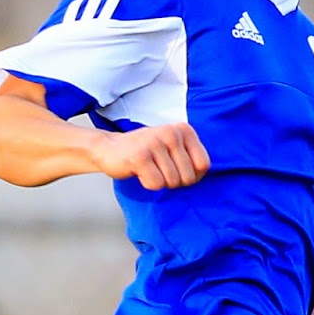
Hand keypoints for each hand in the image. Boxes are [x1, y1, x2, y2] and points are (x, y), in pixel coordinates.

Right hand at [89, 121, 209, 189]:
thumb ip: (192, 158)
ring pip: (172, 182)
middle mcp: (171, 133)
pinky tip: (140, 172)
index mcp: (184, 130)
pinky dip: (147, 184)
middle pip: (188, 177)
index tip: (177, 170)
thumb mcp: (174, 148)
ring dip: (160, 182)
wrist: (109, 148)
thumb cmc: (146, 153)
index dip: (192, 176)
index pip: (203, 165)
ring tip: (149, 168)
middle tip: (158, 169)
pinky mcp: (140, 157)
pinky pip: (156, 184)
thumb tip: (203, 175)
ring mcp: (155, 143)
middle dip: (174, 181)